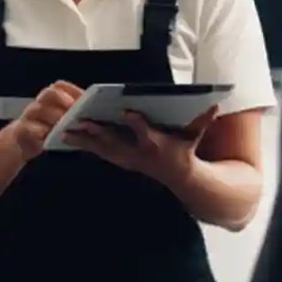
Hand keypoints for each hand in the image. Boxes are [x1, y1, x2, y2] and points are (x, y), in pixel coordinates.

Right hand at [8, 80, 84, 160]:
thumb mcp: (65, 124)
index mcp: (52, 99)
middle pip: (49, 93)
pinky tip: (47, 135)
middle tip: (74, 110)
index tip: (86, 100)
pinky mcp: (21, 130)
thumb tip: (96, 123)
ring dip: (53, 116)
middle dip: (63, 99)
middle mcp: (40, 103)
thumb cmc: (50, 132)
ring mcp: (29, 116)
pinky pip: (27, 127)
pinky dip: (38, 130)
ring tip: (65, 125)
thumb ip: (77, 120)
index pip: (61, 86)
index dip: (73, 90)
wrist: (24, 142)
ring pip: (38, 108)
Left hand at [62, 105, 218, 185]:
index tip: (126, 112)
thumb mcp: (195, 136)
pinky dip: (82, 145)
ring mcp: (126, 158)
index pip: (144, 132)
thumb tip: (217, 104)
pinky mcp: (118, 159)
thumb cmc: (184, 151)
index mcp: (155, 144)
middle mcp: (137, 153)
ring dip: (83, 140)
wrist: (177, 177)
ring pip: (101, 149)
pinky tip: (65, 137)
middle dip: (98, 133)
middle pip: (116, 142)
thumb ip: (203, 120)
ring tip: (64, 130)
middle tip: (81, 122)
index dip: (136, 123)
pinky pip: (97, 152)